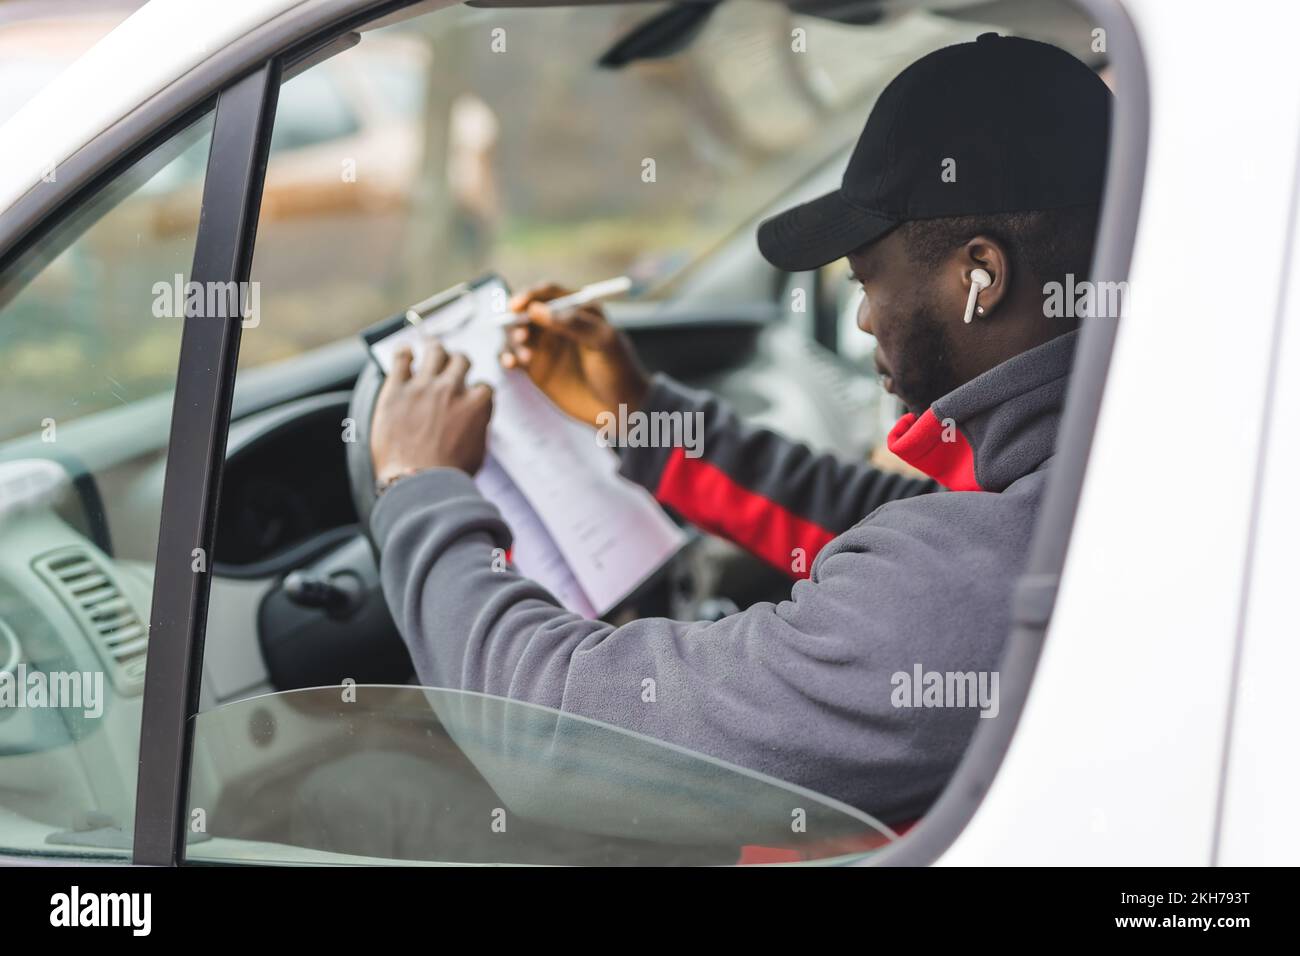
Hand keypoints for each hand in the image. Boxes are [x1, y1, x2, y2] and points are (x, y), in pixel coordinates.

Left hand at [371, 343, 493, 480]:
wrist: (418, 485)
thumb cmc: (449, 476)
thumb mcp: (478, 452)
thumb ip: (477, 428)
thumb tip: (474, 419)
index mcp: (476, 404)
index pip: (483, 386)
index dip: (476, 392)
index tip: (468, 398)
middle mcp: (452, 389)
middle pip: (461, 360)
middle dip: (458, 364)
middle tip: (452, 369)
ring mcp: (423, 387)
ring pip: (435, 351)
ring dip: (436, 351)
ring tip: (431, 352)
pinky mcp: (396, 390)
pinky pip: (401, 359)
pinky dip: (404, 353)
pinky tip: (406, 353)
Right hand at [501, 282, 649, 427]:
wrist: (622, 408)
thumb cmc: (619, 370)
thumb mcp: (602, 342)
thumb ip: (572, 323)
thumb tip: (536, 309)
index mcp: (577, 309)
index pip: (547, 293)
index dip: (529, 295)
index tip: (517, 306)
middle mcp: (558, 324)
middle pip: (525, 311)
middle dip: (517, 320)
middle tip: (522, 336)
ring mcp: (546, 346)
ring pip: (516, 333)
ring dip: (512, 341)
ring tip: (526, 358)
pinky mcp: (537, 367)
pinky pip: (514, 356)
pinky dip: (507, 357)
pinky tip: (511, 364)